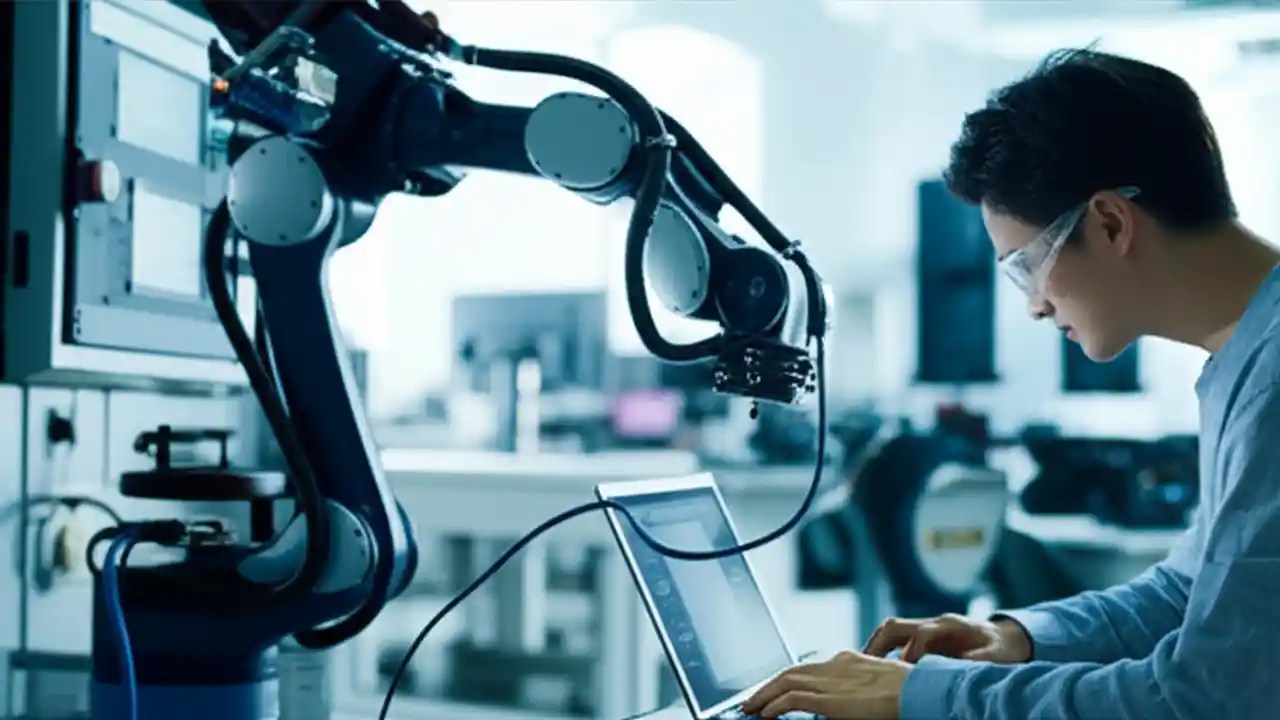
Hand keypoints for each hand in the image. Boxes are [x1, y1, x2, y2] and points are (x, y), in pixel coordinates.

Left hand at [741, 651, 908, 719]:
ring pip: (785, 682)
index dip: (790, 678)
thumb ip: (858, 688)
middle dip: (770, 685)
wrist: (919, 690)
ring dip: (764, 695)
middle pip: (792, 672)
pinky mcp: (829, 699)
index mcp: (848, 660)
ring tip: (751, 707)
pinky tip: (764, 713)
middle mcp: (835, 665)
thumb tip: (848, 701)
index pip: (810, 667)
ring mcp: (831, 680)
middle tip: (754, 698)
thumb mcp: (879, 683)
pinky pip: (792, 699)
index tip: (778, 688)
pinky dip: (774, 704)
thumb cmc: (910, 689)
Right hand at [863, 614, 1031, 663]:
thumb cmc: (1002, 649)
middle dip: (877, 645)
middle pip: (895, 625)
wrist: (1010, 637)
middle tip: (863, 667)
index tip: (904, 672)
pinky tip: (876, 670)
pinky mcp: (924, 637)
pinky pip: (896, 640)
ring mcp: (927, 627)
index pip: (922, 634)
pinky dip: (882, 652)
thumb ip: (974, 661)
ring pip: (891, 631)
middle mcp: (934, 622)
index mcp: (951, 625)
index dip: (912, 653)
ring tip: (862, 668)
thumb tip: (954, 671)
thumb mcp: (995, 656)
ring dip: (874, 647)